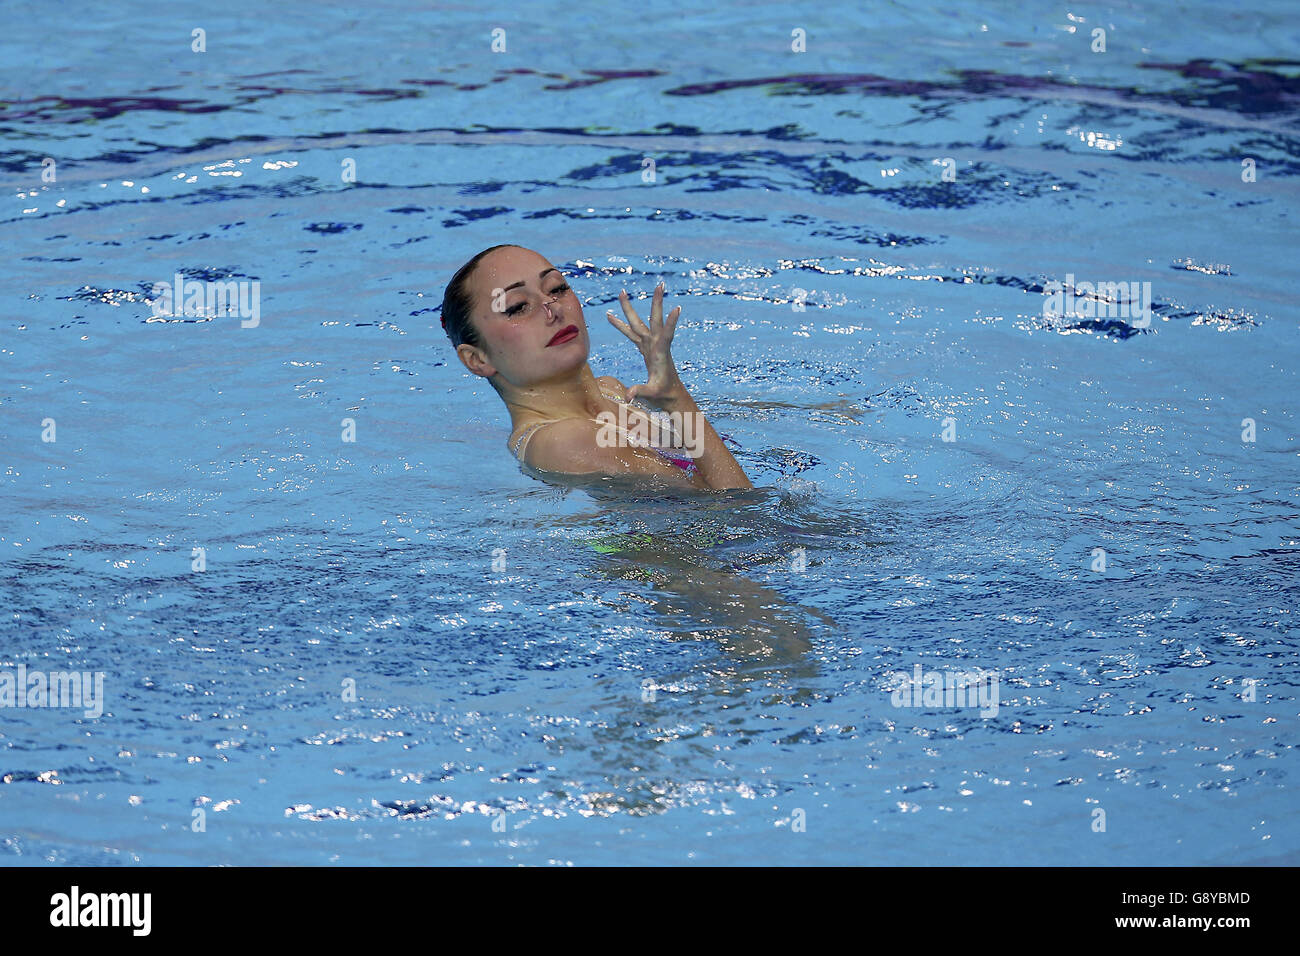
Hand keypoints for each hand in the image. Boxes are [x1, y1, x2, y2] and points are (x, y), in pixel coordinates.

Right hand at [606, 280, 686, 406]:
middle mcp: (656, 344)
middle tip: (660, 285)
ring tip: (622, 292)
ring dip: (630, 309)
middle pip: (653, 320)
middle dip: (656, 303)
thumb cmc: (663, 394)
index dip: (671, 322)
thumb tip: (628, 396)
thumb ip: (640, 392)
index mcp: (661, 353)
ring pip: (638, 323)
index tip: (677, 308)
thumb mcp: (652, 394)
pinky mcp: (644, 348)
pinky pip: (631, 333)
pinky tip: (610, 315)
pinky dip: (621, 324)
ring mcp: (649, 344)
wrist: (670, 394)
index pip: (667, 334)